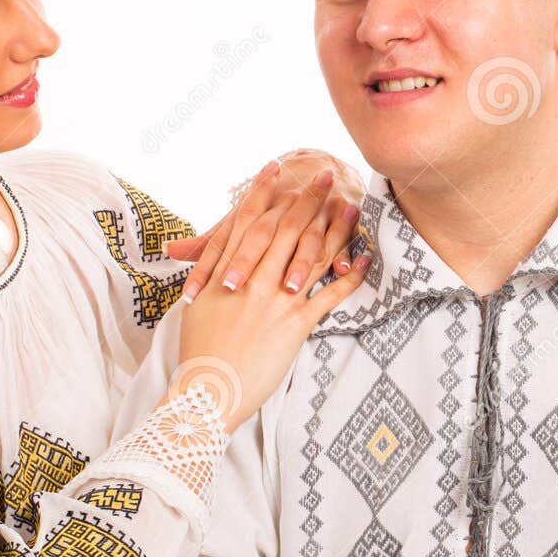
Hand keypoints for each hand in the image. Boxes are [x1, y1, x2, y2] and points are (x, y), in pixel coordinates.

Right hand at [172, 166, 371, 432]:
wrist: (207, 390)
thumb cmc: (199, 351)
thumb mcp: (194, 306)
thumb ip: (204, 274)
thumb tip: (192, 254)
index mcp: (226, 270)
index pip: (246, 220)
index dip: (262, 190)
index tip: (276, 166)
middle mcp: (252, 278)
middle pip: (285, 227)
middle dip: (306, 198)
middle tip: (326, 175)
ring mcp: (275, 300)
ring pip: (310, 254)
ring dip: (334, 227)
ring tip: (351, 205)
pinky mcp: (295, 324)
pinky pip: (329, 295)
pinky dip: (349, 276)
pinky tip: (365, 259)